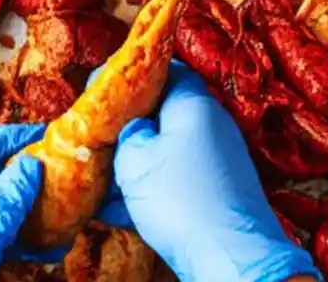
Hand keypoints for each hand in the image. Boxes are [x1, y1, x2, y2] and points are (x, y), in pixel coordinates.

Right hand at [98, 63, 318, 281]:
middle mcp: (211, 124)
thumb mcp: (134, 160)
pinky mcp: (217, 190)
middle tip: (96, 136)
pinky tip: (120, 208)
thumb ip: (127, 134)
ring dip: (134, 161)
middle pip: (163, 112)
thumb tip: (132, 128)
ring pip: (166, 149)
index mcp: (194, 104)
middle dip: (128, 125)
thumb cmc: (180, 198)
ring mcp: (217, 159)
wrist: (231, 257)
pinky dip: (150, 188)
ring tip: (101, 179)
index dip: (131, 76)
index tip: (102, 88)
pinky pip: (176, 178)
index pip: (164, 69)